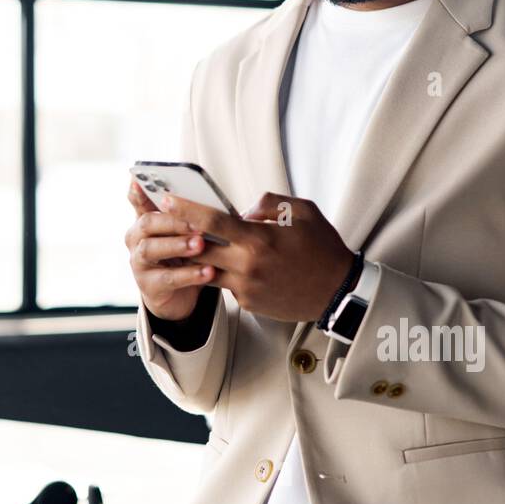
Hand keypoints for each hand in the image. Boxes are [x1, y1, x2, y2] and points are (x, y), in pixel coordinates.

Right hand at [125, 177, 218, 320]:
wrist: (180, 295)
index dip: (137, 191)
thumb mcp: (189, 233)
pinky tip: (208, 271)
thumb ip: (200, 215)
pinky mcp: (148, 286)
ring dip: (177, 245)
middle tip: (195, 221)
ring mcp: (139, 262)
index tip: (140, 180)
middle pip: (147, 223)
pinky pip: (167, 278)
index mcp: (146, 220)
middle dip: (171, 220)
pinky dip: (189, 274)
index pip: (138, 200)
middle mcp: (137, 238)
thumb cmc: (185, 256)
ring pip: (151, 249)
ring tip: (200, 244)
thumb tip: (240, 199)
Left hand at [158, 191, 355, 322]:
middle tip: (167, 222)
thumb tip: (242, 210)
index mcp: (258, 240)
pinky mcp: (248, 303)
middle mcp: (247, 266)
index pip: (210, 222)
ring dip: (197, 257)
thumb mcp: (302, 212)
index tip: (166, 199)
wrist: (338, 292)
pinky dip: (222, 272)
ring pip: (206, 271)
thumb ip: (268, 203)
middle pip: (198, 249)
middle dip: (180, 235)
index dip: (185, 209)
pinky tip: (227, 264)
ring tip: (192, 243)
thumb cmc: (323, 248)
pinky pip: (226, 285)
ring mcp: (246, 288)